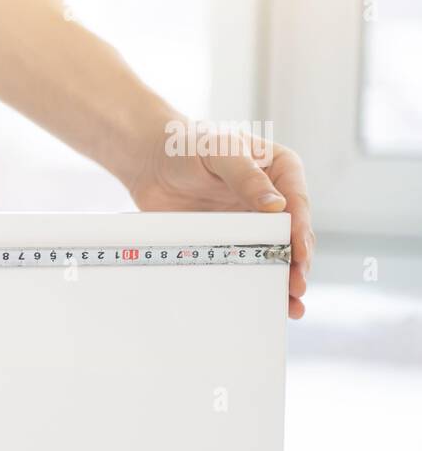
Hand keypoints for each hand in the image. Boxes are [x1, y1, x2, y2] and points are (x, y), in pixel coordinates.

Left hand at [125, 123, 312, 317]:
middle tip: (296, 288)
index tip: (300, 254)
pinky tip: (262, 301)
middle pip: (292, 236)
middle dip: (297, 264)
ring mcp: (252, 222)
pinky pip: (244, 262)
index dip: (301, 232)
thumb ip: (246, 177)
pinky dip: (253, 280)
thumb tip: (278, 207)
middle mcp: (273, 199)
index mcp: (282, 171)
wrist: (149, 159)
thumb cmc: (188, 144)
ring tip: (290, 306)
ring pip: (273, 254)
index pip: (298, 205)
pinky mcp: (229, 238)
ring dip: (282, 279)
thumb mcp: (221, 151)